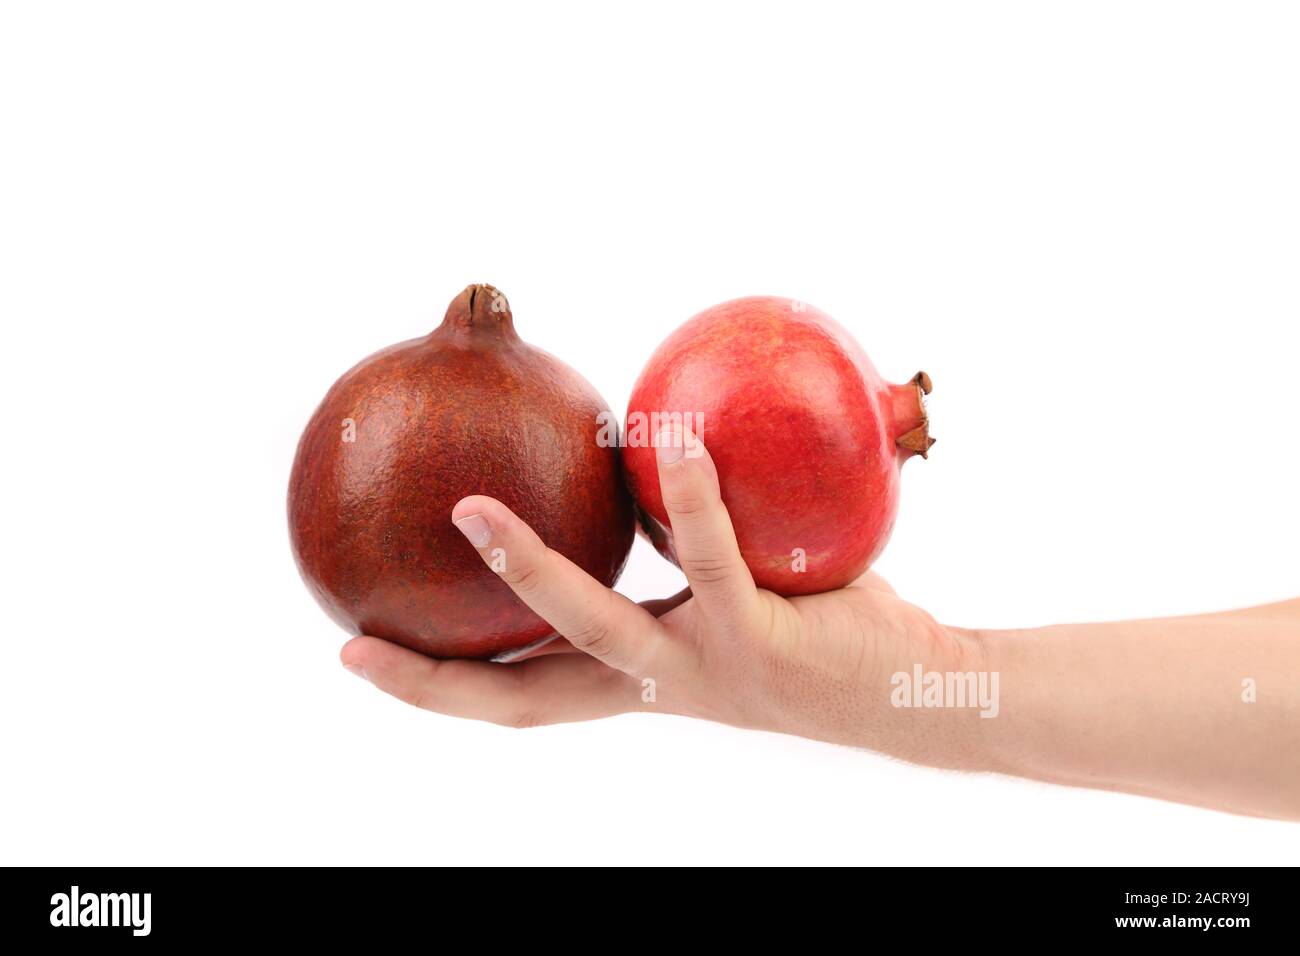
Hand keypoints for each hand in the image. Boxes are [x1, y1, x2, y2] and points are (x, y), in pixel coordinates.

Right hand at [340, 427, 985, 768]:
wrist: (916, 689)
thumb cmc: (819, 630)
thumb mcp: (730, 592)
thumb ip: (682, 541)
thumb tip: (647, 443)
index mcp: (639, 681)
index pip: (520, 693)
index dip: (438, 686)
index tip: (361, 657)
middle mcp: (658, 688)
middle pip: (523, 700)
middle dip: (436, 679)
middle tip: (354, 645)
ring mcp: (704, 672)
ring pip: (595, 627)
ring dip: (528, 570)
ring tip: (475, 511)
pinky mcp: (759, 642)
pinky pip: (713, 555)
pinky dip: (692, 491)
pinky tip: (673, 435)